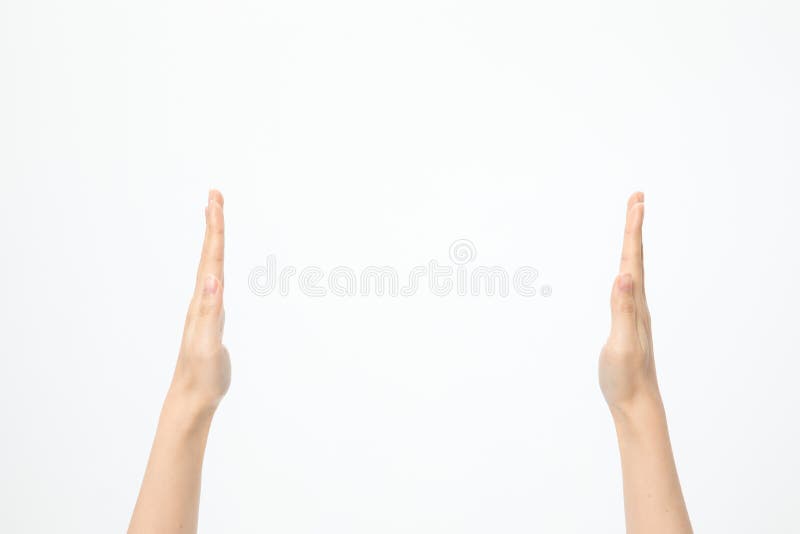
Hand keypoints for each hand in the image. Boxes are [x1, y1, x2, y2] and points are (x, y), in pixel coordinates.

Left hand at [170, 190, 230, 414]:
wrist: (192, 399)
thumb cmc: (202, 374)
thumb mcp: (208, 342)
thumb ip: (210, 310)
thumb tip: (213, 278)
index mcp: (204, 301)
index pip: (211, 258)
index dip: (214, 229)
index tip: (215, 200)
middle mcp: (202, 300)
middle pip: (208, 255)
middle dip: (213, 224)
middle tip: (215, 196)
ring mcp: (206, 309)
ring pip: (210, 267)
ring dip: (213, 242)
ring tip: (214, 221)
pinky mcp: (212, 320)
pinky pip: (215, 285)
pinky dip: (217, 268)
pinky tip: (217, 272)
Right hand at [599, 192, 659, 412]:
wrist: (636, 405)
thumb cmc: (626, 378)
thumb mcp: (622, 344)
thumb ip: (622, 310)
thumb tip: (624, 276)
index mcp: (634, 304)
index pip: (633, 260)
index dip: (633, 230)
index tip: (637, 202)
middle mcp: (637, 304)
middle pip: (635, 258)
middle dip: (634, 227)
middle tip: (636, 199)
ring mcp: (634, 313)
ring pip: (633, 270)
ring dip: (632, 245)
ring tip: (632, 225)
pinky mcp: (628, 323)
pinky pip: (627, 286)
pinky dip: (626, 268)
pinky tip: (625, 272)